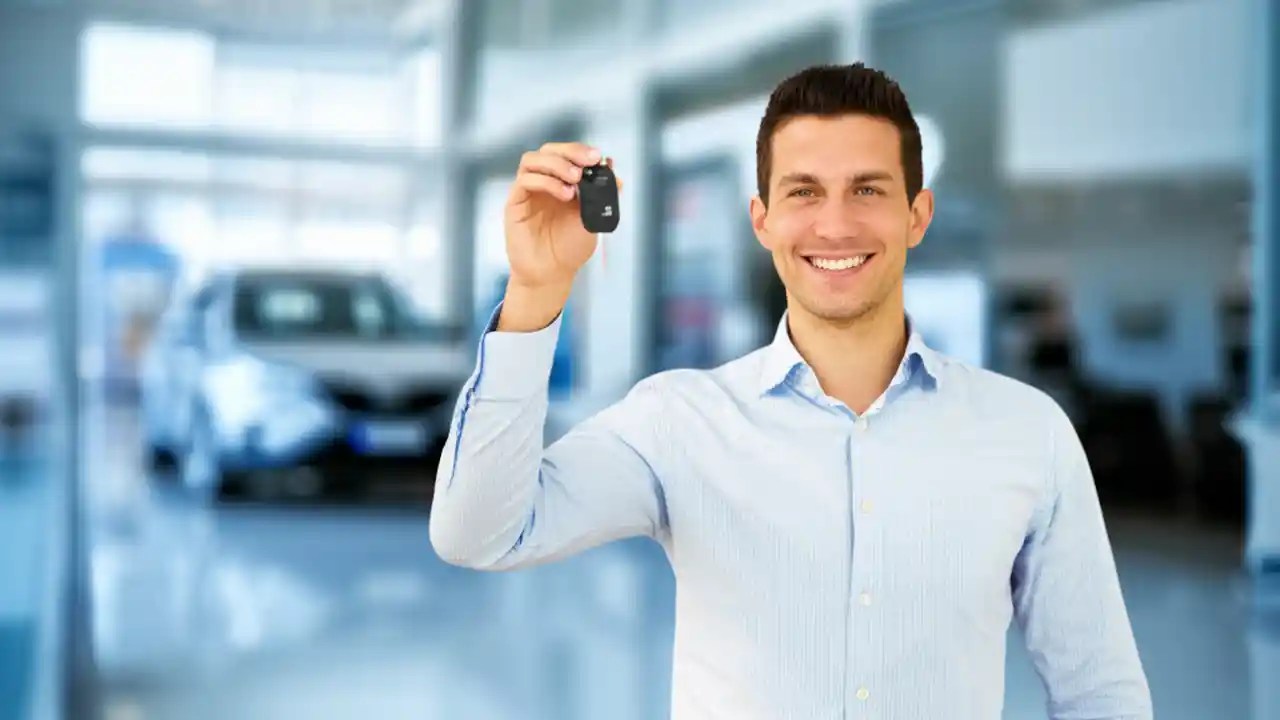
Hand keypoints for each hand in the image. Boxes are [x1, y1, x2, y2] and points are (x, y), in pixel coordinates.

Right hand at [504, 142, 619, 291]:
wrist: (552, 274)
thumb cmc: (570, 248)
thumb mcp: (593, 218)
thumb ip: (602, 194)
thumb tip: (614, 169)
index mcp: (562, 182)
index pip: (567, 154)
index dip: (580, 150)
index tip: (597, 157)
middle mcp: (544, 182)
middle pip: (549, 150)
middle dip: (570, 151)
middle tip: (587, 161)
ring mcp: (528, 191)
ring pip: (533, 159)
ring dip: (556, 164)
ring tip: (575, 179)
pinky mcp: (515, 203)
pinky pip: (525, 180)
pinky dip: (545, 181)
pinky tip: (564, 194)